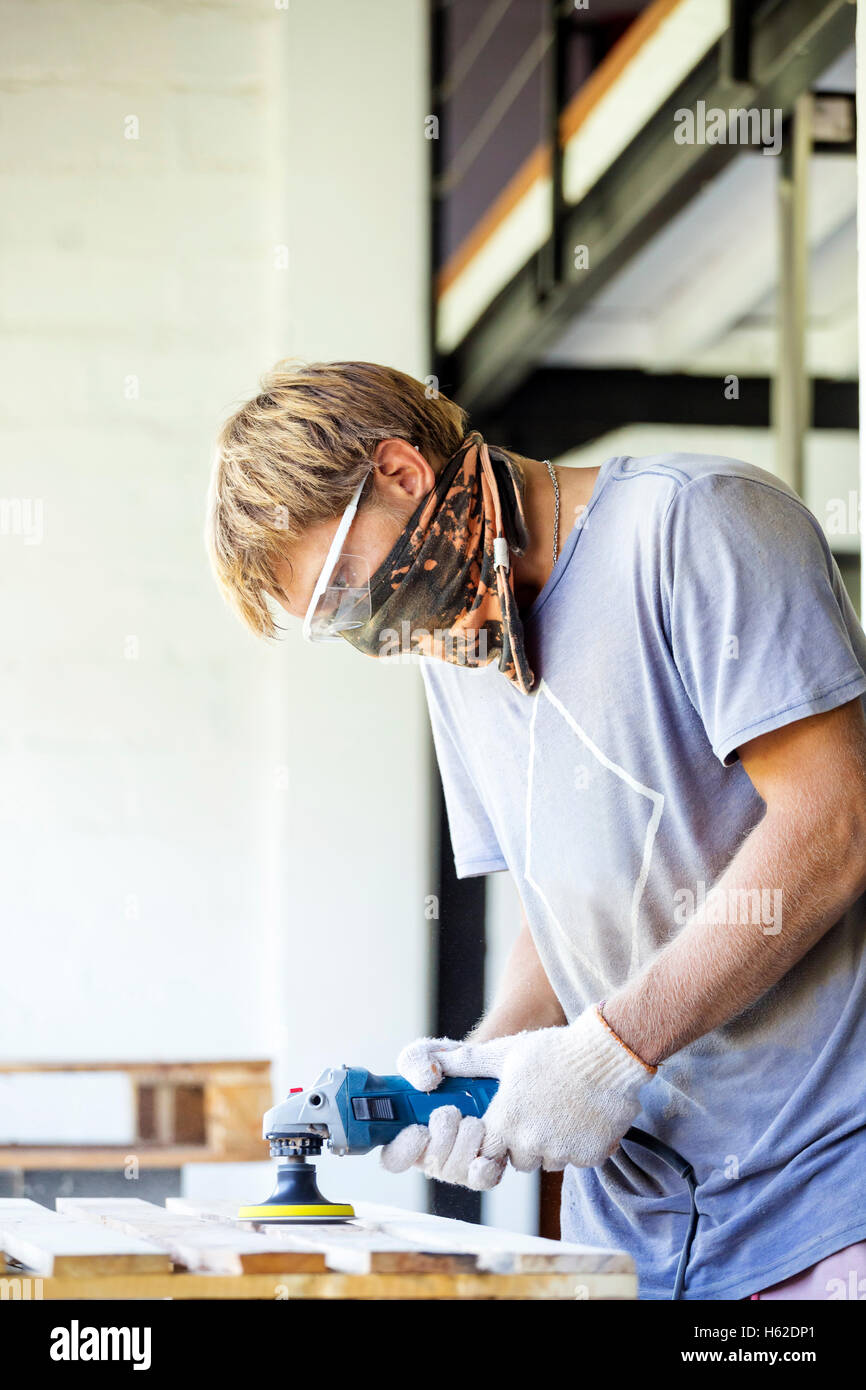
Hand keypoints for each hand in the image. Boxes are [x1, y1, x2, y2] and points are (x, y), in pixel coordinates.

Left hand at [380, 1008, 656, 1180]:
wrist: (606, 1055)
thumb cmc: (552, 1050)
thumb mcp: (505, 1052)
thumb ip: (468, 1063)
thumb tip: (436, 1065)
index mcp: (505, 1122)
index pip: (490, 1150)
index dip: (499, 1135)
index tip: (511, 1117)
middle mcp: (530, 1144)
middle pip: (520, 1158)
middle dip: (526, 1141)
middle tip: (539, 1110)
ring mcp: (561, 1153)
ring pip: (549, 1161)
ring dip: (553, 1144)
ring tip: (562, 1109)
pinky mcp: (589, 1157)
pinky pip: (578, 1159)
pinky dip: (580, 1144)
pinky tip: (584, 1115)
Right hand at [380, 1034, 517, 1189]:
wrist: (495, 1073)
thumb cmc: (456, 1068)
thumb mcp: (431, 1055)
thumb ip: (416, 1060)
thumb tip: (425, 1081)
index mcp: (409, 1132)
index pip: (393, 1158)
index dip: (403, 1150)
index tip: (419, 1131)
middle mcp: (433, 1154)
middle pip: (430, 1165)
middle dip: (443, 1135)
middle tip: (452, 1111)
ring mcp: (460, 1164)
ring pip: (456, 1170)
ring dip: (468, 1139)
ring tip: (475, 1119)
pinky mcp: (486, 1169)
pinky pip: (483, 1179)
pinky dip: (485, 1166)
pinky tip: (489, 1152)